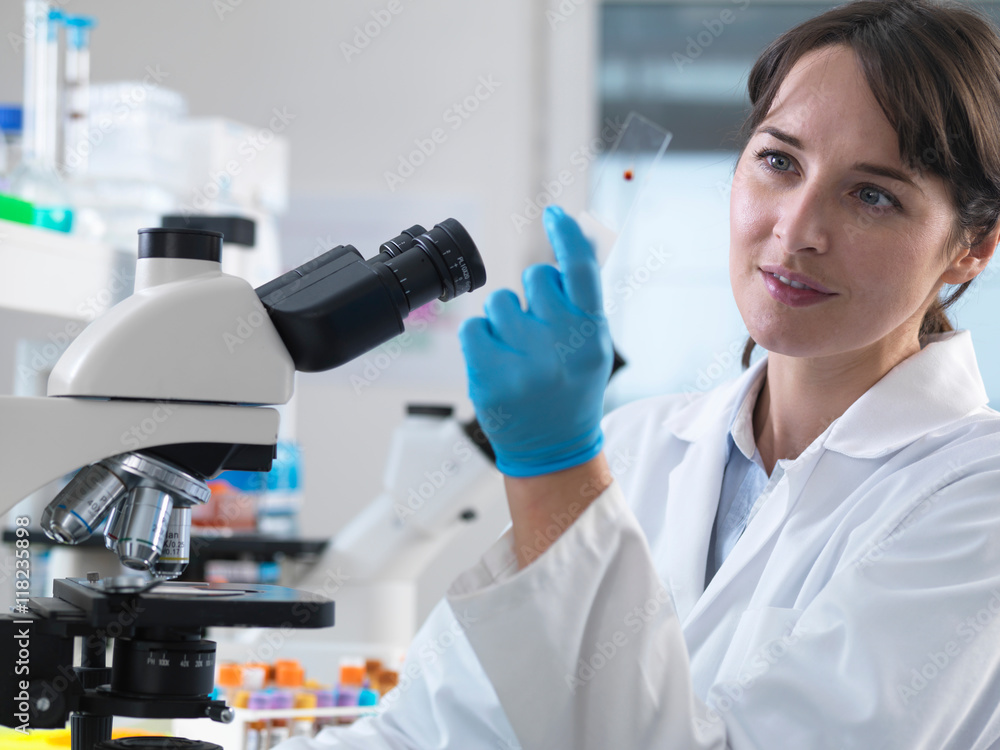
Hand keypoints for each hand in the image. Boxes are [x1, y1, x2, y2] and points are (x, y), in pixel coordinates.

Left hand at [459, 205, 612, 476]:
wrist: (553, 449)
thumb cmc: (572, 389)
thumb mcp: (593, 346)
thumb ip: (583, 299)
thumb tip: (574, 237)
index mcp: (592, 334)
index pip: (582, 270)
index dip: (568, 235)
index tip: (553, 214)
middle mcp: (561, 346)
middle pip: (534, 279)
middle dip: (533, 294)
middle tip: (540, 329)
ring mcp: (524, 363)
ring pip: (499, 302)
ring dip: (505, 319)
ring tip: (519, 352)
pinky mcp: (489, 377)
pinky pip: (473, 327)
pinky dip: (482, 339)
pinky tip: (498, 362)